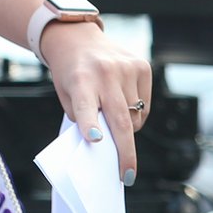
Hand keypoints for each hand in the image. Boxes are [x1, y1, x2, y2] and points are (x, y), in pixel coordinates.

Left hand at [39, 23, 152, 185]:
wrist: (77, 37)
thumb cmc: (70, 74)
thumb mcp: (67, 94)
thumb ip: (84, 117)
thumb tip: (107, 145)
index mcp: (80, 80)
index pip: (85, 105)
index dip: (89, 123)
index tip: (94, 139)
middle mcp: (105, 72)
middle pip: (120, 120)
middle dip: (125, 153)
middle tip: (127, 175)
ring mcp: (126, 68)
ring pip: (136, 116)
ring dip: (127, 128)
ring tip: (113, 117)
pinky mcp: (142, 66)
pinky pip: (145, 104)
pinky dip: (136, 113)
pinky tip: (123, 102)